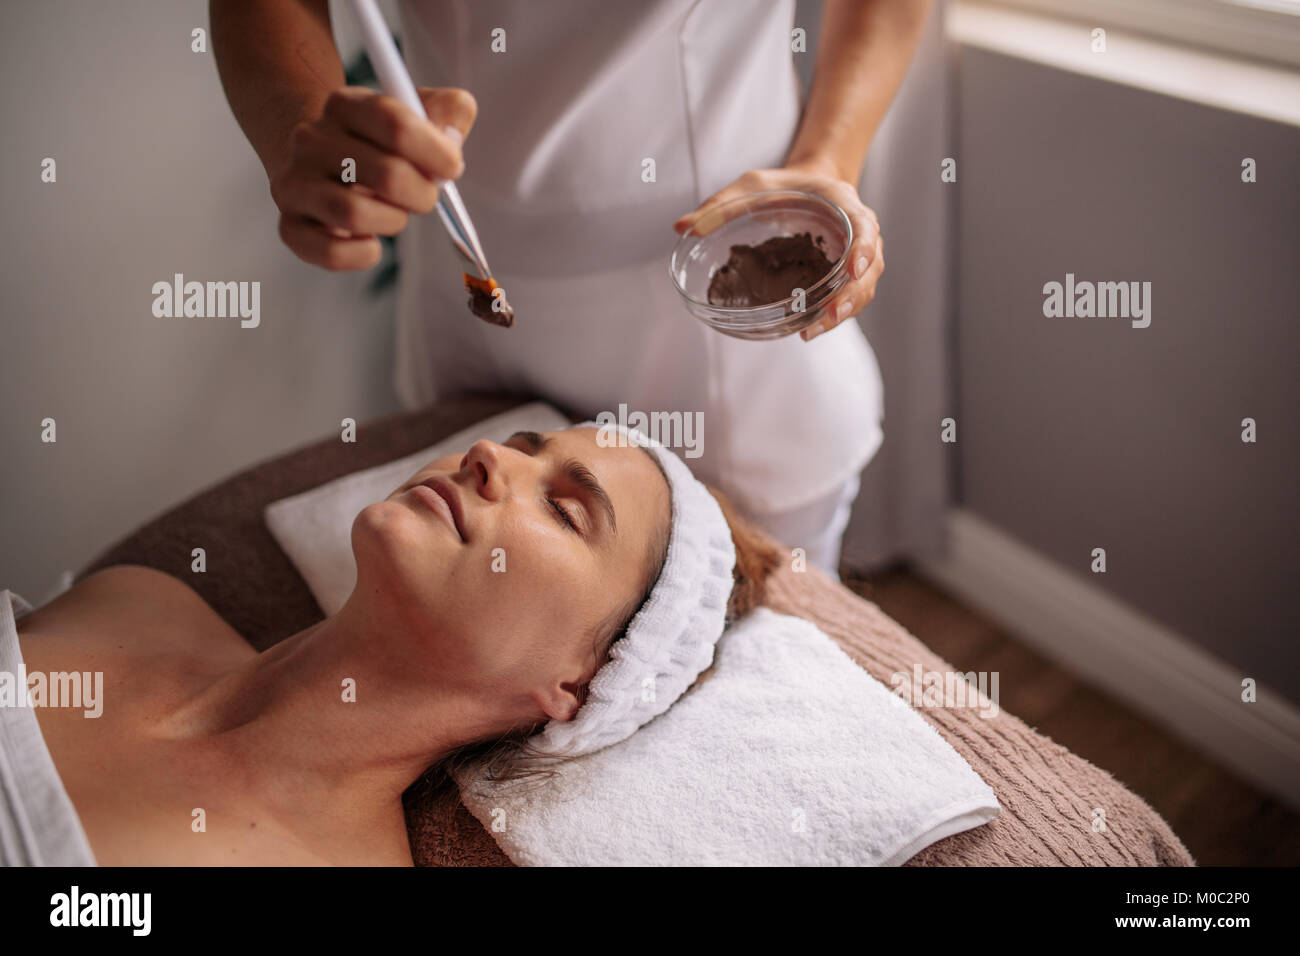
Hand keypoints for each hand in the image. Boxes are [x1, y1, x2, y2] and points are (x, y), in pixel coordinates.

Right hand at [269, 86, 476, 270]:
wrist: (321, 160)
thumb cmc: (380, 141)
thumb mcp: (418, 111)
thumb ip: (450, 110)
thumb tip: (451, 140)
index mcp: (345, 105)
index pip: (396, 124)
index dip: (436, 153)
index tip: (451, 168)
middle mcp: (311, 140)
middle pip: (387, 175)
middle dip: (422, 194)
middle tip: (425, 196)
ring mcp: (294, 183)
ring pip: (354, 214)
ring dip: (393, 221)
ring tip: (395, 214)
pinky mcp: (290, 225)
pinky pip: (330, 252)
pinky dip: (363, 253)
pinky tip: (370, 240)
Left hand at [673, 160, 883, 340]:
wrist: (808, 189)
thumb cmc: (784, 185)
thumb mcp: (751, 185)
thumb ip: (719, 205)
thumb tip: (680, 227)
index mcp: (844, 204)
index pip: (866, 227)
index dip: (864, 249)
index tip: (853, 269)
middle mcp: (857, 233)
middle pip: (868, 269)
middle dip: (851, 295)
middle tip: (828, 315)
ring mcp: (856, 257)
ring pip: (862, 289)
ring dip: (843, 312)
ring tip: (812, 331)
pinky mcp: (844, 276)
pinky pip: (848, 297)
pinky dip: (834, 314)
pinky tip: (808, 328)